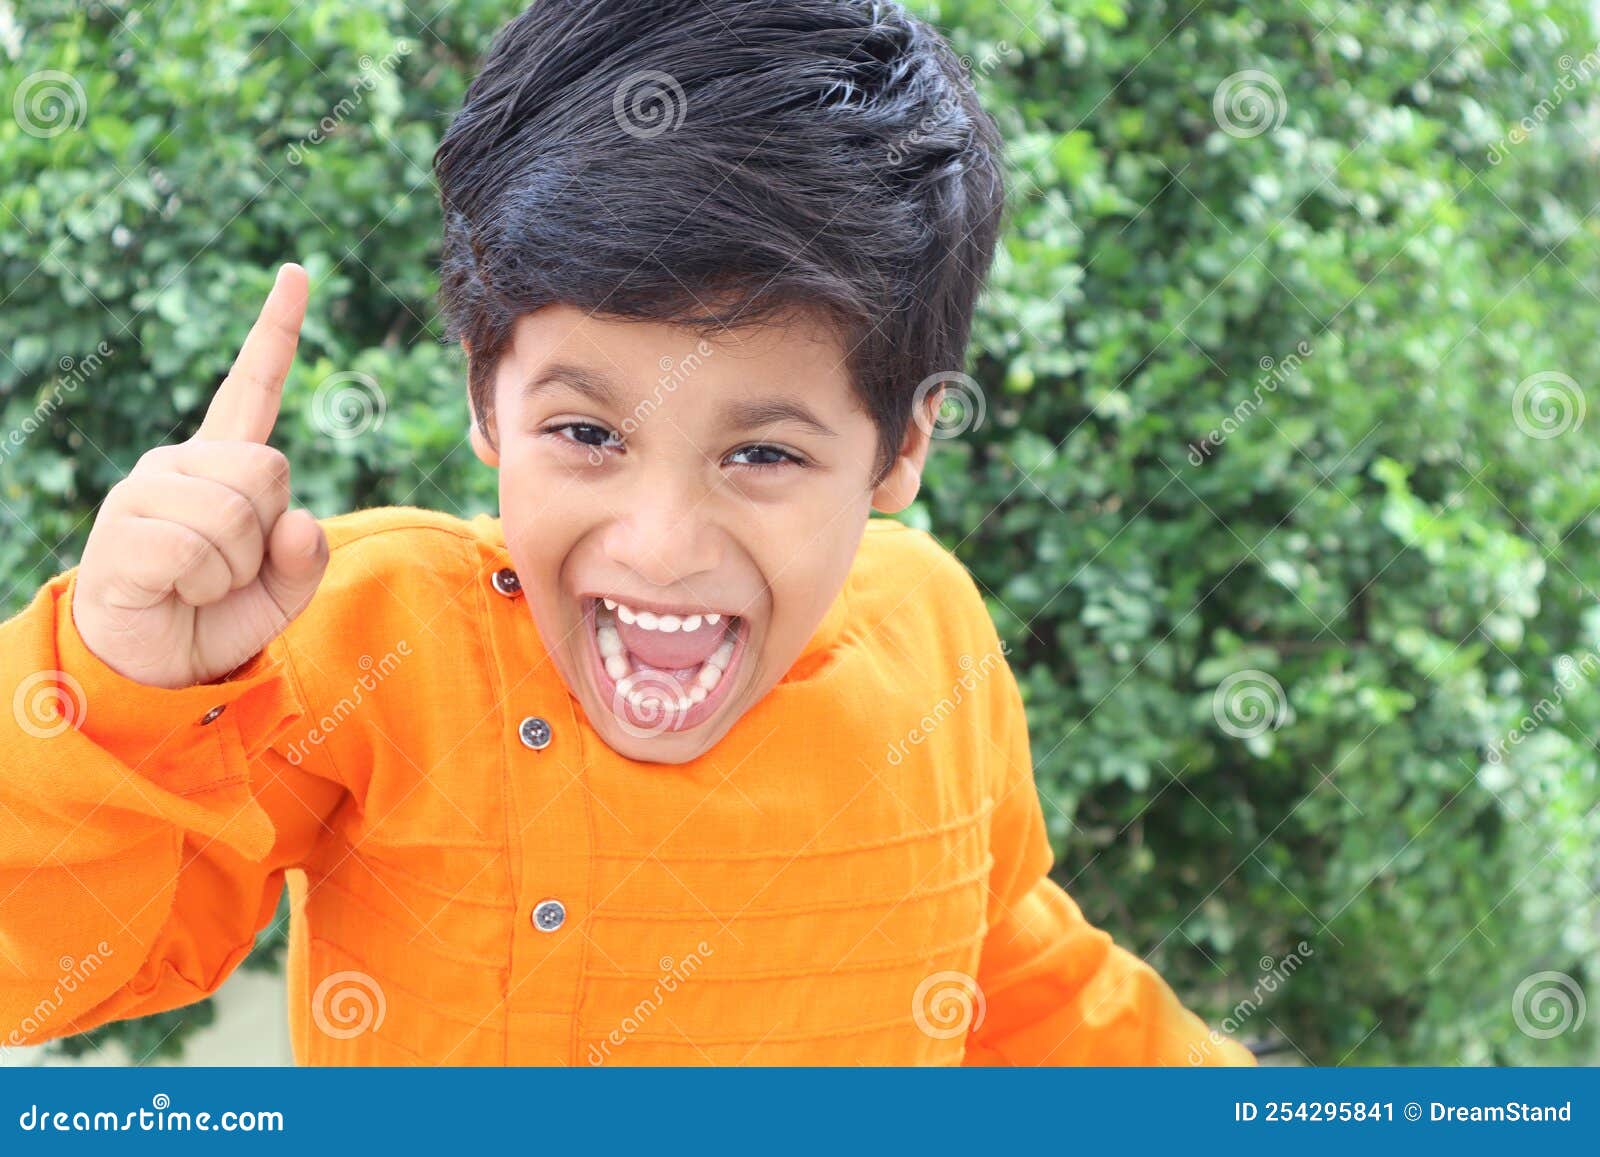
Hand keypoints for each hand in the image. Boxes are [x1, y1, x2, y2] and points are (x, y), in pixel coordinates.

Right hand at [72, 263, 329, 688]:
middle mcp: (180, 463)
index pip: (254, 387)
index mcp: (224, 463)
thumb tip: (298, 522)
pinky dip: (201, 585)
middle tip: (233, 564)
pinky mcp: (121, 531)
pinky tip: (175, 590)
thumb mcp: (285, 587)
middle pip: (268, 468)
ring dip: (234, 566)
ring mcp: (145, 491)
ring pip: (234, 514)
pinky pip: (195, 552)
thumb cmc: (220, 613)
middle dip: (266, 530)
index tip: (297, 273)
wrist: (156, 664)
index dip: (277, 332)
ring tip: (203, 580)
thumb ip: (307, 554)